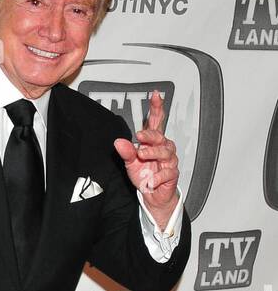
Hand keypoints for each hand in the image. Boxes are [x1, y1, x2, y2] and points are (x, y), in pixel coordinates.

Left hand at [113, 89, 179, 228]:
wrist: (152, 196)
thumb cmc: (144, 176)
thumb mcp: (130, 163)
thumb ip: (126, 152)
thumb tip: (118, 142)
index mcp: (153, 141)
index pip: (156, 121)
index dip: (157, 107)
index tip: (155, 95)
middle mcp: (163, 147)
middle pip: (160, 135)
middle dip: (151, 135)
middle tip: (140, 137)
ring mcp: (169, 160)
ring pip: (166, 152)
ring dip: (153, 153)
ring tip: (143, 156)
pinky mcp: (172, 174)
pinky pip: (167, 172)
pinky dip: (157, 177)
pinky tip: (150, 180)